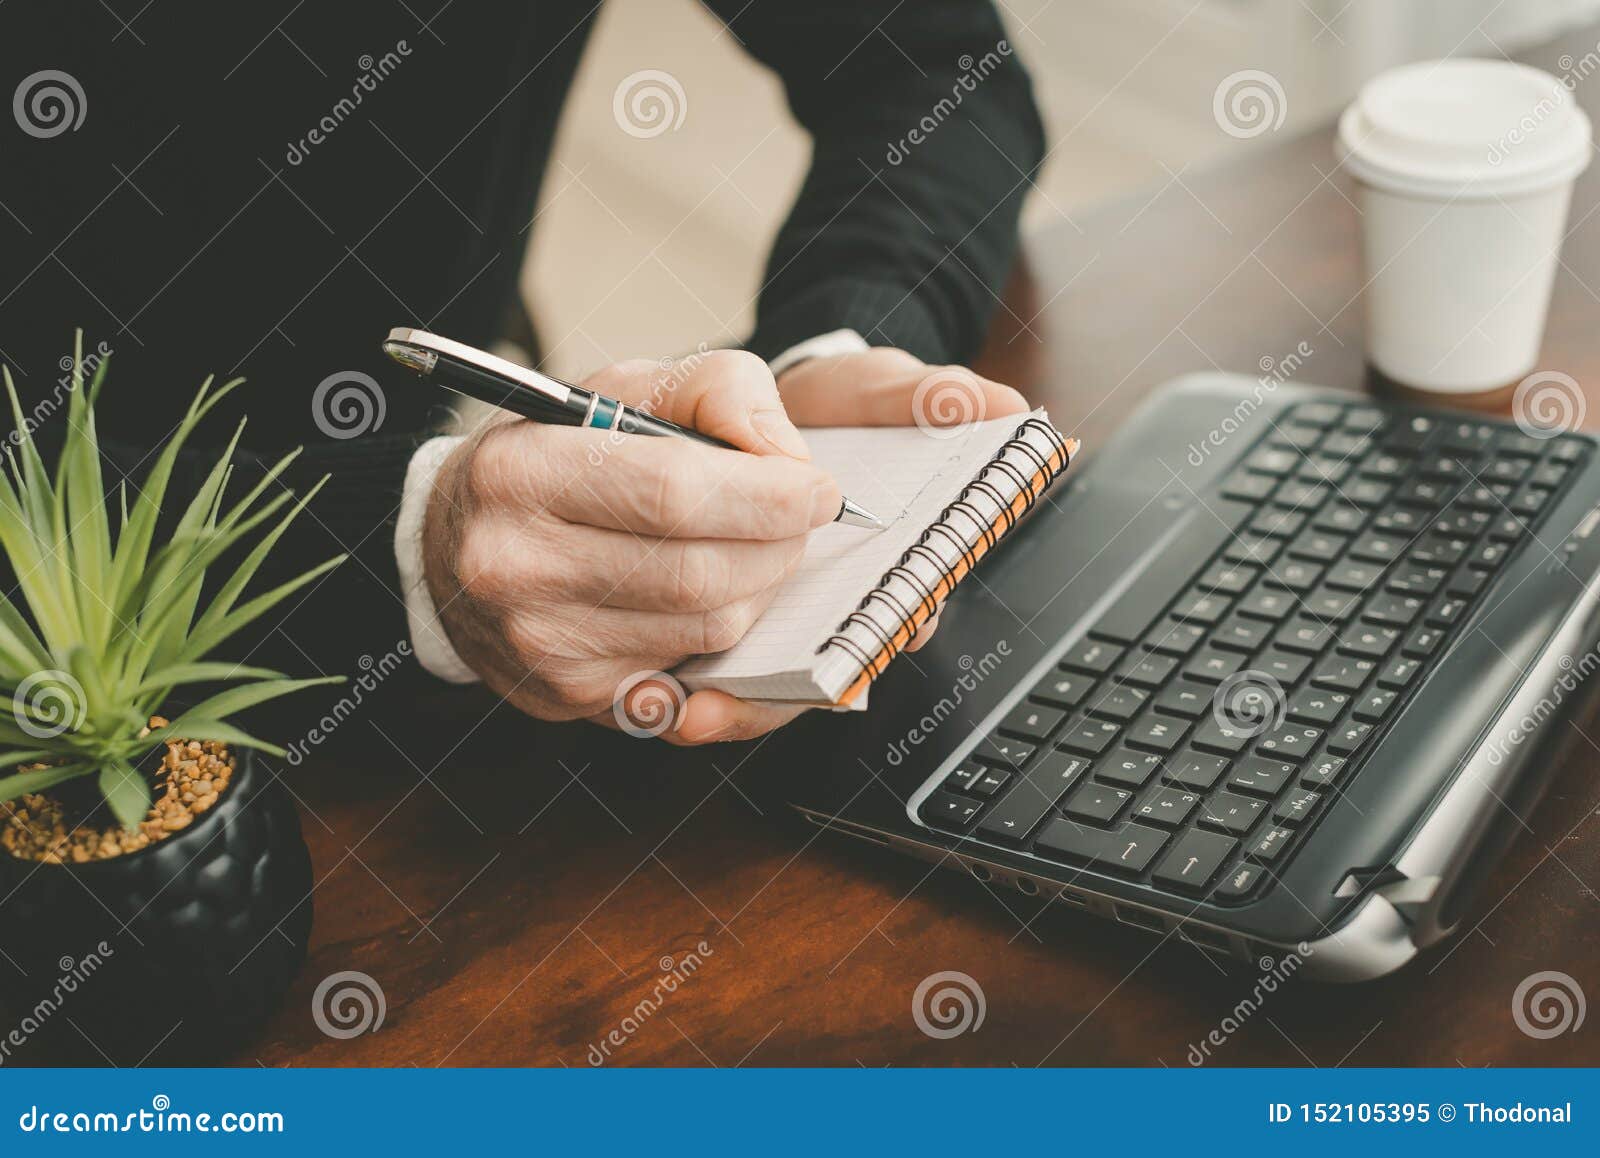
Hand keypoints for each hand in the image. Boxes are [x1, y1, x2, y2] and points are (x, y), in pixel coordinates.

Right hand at [420, 346, 1026, 743]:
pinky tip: (717, 596)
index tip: (817, 488)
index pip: (673, 492)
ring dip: (761, 590)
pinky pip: (689, 669)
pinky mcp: (569, 694)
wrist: (455, 545)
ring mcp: (539, 642)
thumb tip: (787, 460)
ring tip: (759, 551)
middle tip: (799, 520)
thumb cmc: (559, 453)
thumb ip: (719, 392)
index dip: (767, 495)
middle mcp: (513, 566)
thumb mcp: (626, 389)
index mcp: (519, 472)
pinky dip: (724, 633)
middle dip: (778, 546)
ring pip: (706, 628)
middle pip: (699, 572)